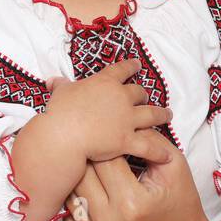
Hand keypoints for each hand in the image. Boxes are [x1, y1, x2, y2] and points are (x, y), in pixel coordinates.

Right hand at [46, 58, 172, 166]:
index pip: (121, 70)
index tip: (137, 64)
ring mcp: (127, 119)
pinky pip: (149, 146)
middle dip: (144, 94)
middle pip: (139, 92)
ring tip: (168, 115)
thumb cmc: (60, 111)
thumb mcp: (60, 93)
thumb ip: (61, 86)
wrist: (64, 134)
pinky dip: (159, 151)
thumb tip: (53, 81)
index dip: (131, 66)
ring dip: (161, 115)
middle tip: (147, 96)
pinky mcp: (128, 140)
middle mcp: (121, 98)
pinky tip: (167, 155)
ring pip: (152, 115)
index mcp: (105, 82)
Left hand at [61, 142, 208, 220]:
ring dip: (77, 179)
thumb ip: (149, 140)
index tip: (108, 137)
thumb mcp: (175, 168)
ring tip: (87, 167)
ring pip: (70, 196)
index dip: (106, 143)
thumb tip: (120, 121)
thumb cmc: (180, 207)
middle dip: (88, 158)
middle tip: (93, 147)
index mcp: (132, 202)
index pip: (103, 159)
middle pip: (81, 177)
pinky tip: (88, 193)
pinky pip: (68, 218)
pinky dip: (75, 203)